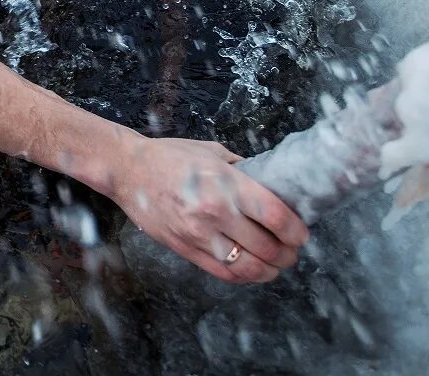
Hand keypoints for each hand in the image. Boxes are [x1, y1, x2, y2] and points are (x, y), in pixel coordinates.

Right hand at [114, 136, 307, 283]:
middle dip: (288, 254)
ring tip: (275, 264)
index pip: (276, 217)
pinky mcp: (185, 249)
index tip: (301, 233)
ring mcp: (198, 235)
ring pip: (248, 268)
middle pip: (267, 247)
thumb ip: (243, 169)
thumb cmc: (169, 157)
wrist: (127, 170)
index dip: (296, 231)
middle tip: (291, 250)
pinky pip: (224, 273)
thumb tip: (270, 183)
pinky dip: (244, 276)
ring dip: (269, 270)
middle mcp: (214, 213)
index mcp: (226, 184)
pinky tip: (251, 269)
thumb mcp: (211, 152)